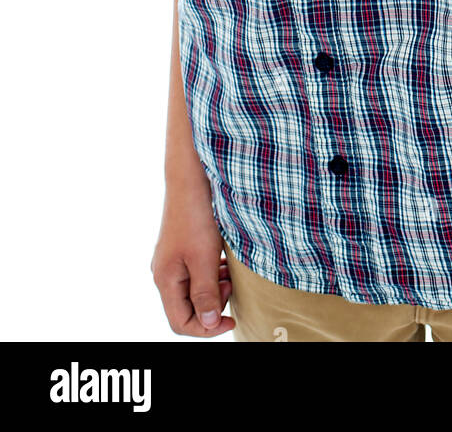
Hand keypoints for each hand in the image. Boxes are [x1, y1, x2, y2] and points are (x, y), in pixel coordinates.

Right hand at [151, 186, 235, 337]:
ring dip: (213, 290)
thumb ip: (205, 294)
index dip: (206, 329)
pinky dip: (211, 275)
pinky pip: (195, 273)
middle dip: (211, 306)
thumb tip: (207, 324)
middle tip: (230, 287)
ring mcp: (171, 260)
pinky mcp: (181, 248)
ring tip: (230, 275)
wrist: (190, 179)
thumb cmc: (196, 217)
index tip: (231, 320)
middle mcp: (164, 273)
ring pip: (193, 290)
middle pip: (186, 308)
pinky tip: (225, 263)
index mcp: (165, 280)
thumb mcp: (204, 259)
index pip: (181, 323)